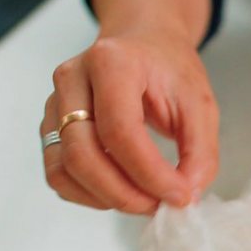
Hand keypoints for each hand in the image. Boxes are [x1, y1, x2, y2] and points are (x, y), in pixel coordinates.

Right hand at [40, 27, 217, 212]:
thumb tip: (187, 195)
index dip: (150, 173)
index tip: (180, 196)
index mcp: (111, 62)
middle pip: (82, 154)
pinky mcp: (50, 126)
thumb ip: (200, 151)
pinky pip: (58, 174)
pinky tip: (120, 192)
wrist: (142, 44)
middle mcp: (72, 79)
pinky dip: (88, 195)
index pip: (119, 130)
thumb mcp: (200, 104)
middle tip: (160, 205)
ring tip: (145, 199)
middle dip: (125, 193)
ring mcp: (54, 103)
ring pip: (64, 169)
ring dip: (106, 198)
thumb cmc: (168, 69)